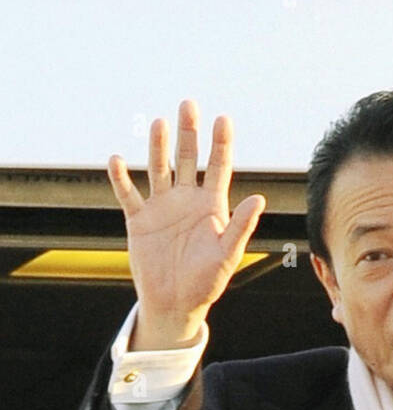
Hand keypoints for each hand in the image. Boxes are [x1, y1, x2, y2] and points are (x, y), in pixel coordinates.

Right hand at [107, 98, 265, 343]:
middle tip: (189, 105)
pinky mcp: (139, 220)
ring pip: (158, 169)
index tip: (223, 119)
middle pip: (187, 159)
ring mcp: (162, 207)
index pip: (218, 167)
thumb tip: (259, 199)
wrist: (175, 304)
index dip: (221, 144)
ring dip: (158, 147)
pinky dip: (120, 178)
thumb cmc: (206, 282)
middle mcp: (186, 200)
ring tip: (160, 124)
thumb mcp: (227, 256)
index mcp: (211, 206)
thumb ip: (241, 227)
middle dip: (188, 134)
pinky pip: (128, 194)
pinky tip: (116, 160)